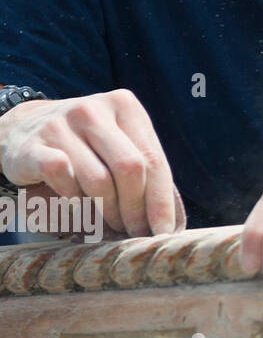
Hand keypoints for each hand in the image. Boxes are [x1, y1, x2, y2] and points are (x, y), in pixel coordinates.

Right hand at [0, 89, 178, 235]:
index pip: (153, 159)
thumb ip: (142, 166)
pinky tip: (78, 208)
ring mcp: (61, 125)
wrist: (24, 127)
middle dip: (135, 208)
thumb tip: (163, 218)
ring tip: (110, 225)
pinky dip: (74, 201)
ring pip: (98, 180)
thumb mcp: (117, 141)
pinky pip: (63, 180)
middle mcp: (94, 110)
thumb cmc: (85, 143)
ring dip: (107, 211)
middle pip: (129, 168)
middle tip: (134, 232)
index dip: (160, 200)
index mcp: (124, 105)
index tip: (164, 231)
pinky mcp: (33, 146)